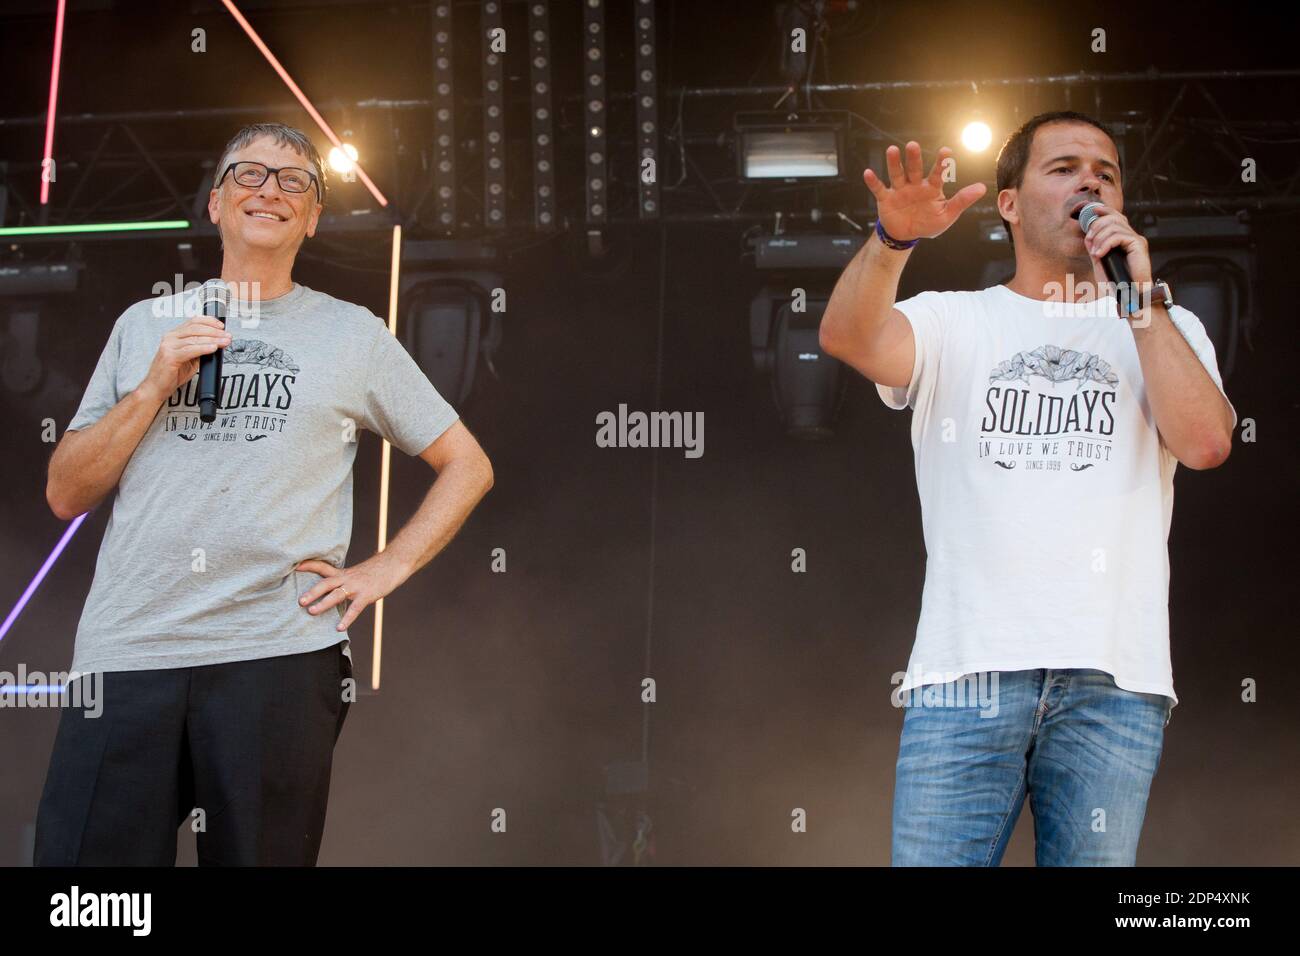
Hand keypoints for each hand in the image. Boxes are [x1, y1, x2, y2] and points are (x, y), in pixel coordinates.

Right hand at [140, 316, 231, 403]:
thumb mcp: (190, 358)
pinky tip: (213, 348)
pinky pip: (190, 350)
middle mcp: (170, 337)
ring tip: (225, 341)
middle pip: (196, 328)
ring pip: (195, 338)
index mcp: (174, 335)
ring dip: (213, 339)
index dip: (209, 321)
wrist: (156, 387)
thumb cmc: (172, 373)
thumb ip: (200, 349)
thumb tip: (217, 343)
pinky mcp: (169, 356)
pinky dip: (203, 348)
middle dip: (215, 331)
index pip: (193, 322)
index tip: (221, 326)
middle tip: (227, 335)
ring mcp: (168, 346)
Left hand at [296, 555, 409, 631]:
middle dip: (312, 592)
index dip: (309, 566)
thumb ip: (344, 581)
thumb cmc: (376, 570)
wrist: (394, 564)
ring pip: (336, 595)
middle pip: (326, 583)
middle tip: (299, 601)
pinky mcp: (367, 595)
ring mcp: (357, 587)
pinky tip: (339, 628)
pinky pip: (354, 608)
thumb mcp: (356, 573)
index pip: (323, 567)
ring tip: (311, 612)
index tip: (294, 567)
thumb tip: (333, 590)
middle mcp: (347, 578)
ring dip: (323, 604)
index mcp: (343, 573)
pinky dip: (347, 619)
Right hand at [863, 141, 986, 242]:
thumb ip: (962, 200)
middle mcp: (915, 185)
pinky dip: (873, 182)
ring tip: (891, 150)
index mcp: (931, 188)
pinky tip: (868, 173)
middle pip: (914, 169)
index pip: (938, 174)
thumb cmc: (928, 223)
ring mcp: (899, 190)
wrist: (907, 235)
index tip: (946, 151)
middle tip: (912, 145)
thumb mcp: (947, 215)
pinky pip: (878, 189)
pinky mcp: (886, 199)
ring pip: (897, 174)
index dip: (942, 163)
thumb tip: (982, 188)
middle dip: (914, 158)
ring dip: (894, 163)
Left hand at [1081, 202, 1152, 289]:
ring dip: (1099, 238)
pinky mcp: (1138, 244)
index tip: (1092, 211)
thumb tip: (1088, 236)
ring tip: (1095, 252)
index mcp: (1125, 239)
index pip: (1116, 217)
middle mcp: (1132, 236)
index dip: (1104, 210)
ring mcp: (1136, 239)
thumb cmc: (1116, 282)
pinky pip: (1118, 236)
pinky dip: (1105, 243)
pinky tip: (1099, 254)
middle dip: (1096, 226)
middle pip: (1113, 218)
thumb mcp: (1101, 262)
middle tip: (1089, 241)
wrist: (1129, 294)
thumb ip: (1096, 248)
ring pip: (1114, 226)